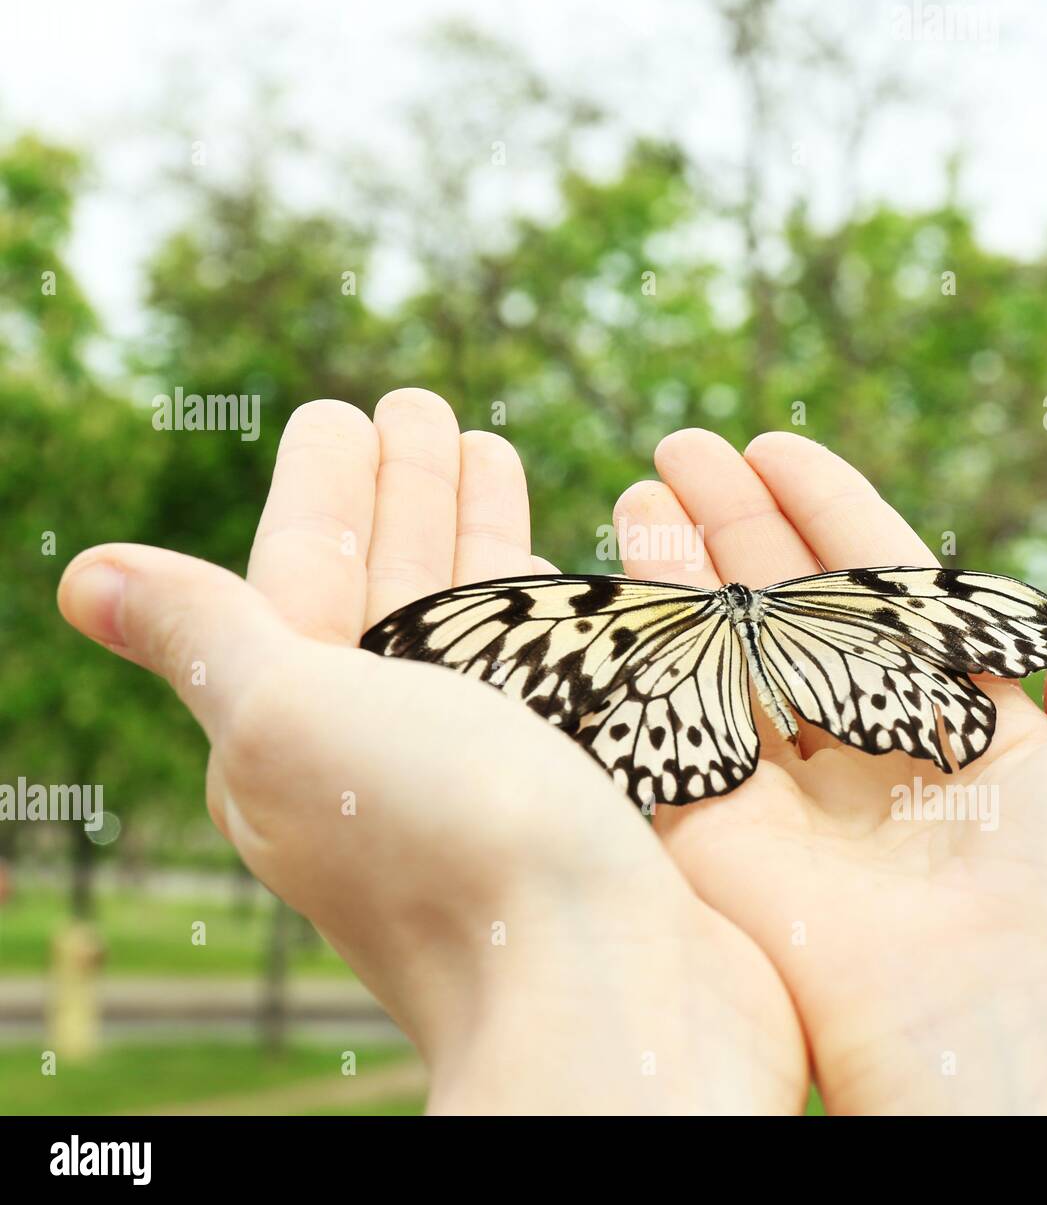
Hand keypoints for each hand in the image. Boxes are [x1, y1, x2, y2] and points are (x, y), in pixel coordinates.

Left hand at [58, 393, 805, 1114]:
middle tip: (420, 404)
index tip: (340, 409)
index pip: (302, 572)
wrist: (609, 993)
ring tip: (489, 444)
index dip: (319, 488)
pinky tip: (573, 551)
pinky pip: (557, 658)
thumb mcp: (292, 720)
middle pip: (391, 584)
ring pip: (476, 616)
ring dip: (476, 527)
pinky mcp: (578, 775)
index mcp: (301, 730)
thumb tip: (87, 578)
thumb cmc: (447, 845)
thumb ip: (204, 637)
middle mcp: (393, 749)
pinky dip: (556, 593)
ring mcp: (492, 763)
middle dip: (401, 490)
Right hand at [614, 429, 1046, 1114]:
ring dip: (680, 564)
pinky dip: (644, 641)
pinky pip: (672, 717)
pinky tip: (623, 560)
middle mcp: (868, 753)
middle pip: (787, 609)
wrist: (1029, 1010)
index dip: (828, 509)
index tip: (775, 445)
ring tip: (647, 480)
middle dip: (736, 521)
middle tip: (683, 445)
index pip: (879, 588)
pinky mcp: (719, 833)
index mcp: (964, 725)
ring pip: (723, 652)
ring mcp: (788, 794)